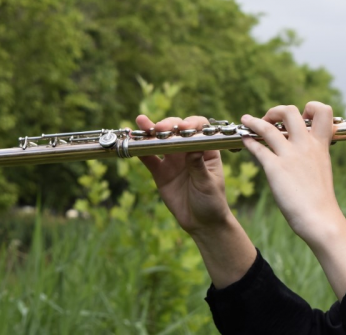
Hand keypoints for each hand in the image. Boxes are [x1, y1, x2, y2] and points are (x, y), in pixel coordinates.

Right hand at [135, 114, 231, 236]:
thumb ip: (199, 166)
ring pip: (161, 141)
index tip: (184, 127)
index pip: (200, 129)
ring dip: (151, 130)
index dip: (192, 124)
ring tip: (141, 122)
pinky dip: (141, 150)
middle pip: (177, 131)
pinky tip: (133, 142)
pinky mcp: (160, 172)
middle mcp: (189, 150)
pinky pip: (149, 158)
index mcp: (206, 149)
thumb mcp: (208, 184)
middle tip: (160, 128)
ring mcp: (173, 160)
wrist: (201, 223)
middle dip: (168, 125)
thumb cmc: (212, 201)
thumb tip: (193, 148)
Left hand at [240, 102, 344, 244]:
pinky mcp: (275, 168)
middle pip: (290, 111)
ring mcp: (290, 155)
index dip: (310, 108)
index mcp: (320, 144)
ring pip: (269, 127)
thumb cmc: (321, 199)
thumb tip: (307, 149)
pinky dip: (249, 141)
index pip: (323, 111)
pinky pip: (258, 148)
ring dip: (254, 121)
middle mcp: (305, 145)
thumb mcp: (322, 168)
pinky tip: (244, 140)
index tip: (301, 116)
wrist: (321, 219)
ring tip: (246, 120)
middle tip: (270, 119)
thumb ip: (314, 154)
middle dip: (277, 111)